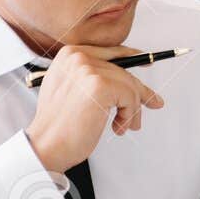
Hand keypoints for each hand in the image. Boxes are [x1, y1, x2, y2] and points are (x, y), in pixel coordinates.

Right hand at [26, 45, 165, 171]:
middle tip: (154, 103)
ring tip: (124, 126)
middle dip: (140, 91)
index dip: (131, 57)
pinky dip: (129, 114)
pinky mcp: (99, 85)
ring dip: (132, 109)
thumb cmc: (59, 127)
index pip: (109, 52)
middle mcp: (77, 57)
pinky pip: (130, 96)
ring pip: (129, 84)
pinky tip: (118, 127)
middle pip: (123, 69)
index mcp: (68, 55)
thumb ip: (92, 79)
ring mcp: (87, 69)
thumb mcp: (72, 92)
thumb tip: (129, 79)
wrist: (45, 146)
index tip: (147, 62)